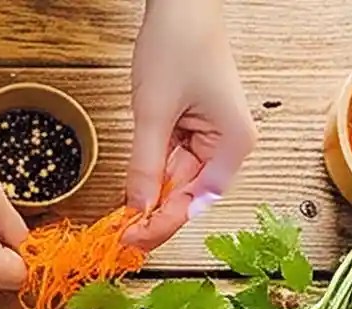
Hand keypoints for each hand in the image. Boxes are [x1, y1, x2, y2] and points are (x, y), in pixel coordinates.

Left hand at [123, 0, 255, 250]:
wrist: (181, 5)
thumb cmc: (179, 45)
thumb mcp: (154, 111)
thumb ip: (145, 164)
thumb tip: (137, 207)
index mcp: (232, 144)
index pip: (196, 202)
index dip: (162, 226)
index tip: (131, 241)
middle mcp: (226, 146)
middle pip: (187, 197)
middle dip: (153, 218)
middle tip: (120, 241)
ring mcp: (209, 138)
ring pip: (176, 183)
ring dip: (149, 200)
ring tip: (119, 226)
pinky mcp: (191, 128)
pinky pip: (170, 163)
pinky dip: (150, 178)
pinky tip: (130, 196)